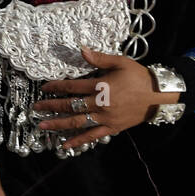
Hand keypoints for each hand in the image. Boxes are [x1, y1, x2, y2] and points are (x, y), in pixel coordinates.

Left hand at [33, 46, 175, 148]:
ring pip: (77, 123)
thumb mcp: (120, 62)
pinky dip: (77, 142)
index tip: (44, 88)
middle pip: (71, 106)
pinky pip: (92, 136)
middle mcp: (100, 104)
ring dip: (58, 125)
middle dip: (51, 106)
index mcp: (101, 86)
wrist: (159, 95)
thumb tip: (81, 49)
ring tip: (42, 126)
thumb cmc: (139, 76)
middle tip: (36, 108)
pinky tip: (64, 146)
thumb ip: (99, 58)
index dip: (56, 87)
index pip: (72, 87)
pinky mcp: (112, 128)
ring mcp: (105, 118)